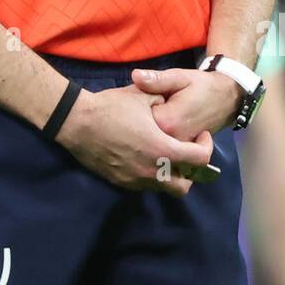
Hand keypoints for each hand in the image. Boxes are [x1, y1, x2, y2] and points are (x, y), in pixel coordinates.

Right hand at [55, 86, 213, 197]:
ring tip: (165, 155)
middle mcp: (152, 172)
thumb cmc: (112, 107)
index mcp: (163, 150)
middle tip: (186, 152)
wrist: (78, 122)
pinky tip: (143, 156)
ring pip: (163, 188)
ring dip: (170, 175)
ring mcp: (135, 180)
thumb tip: (173, 104)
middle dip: (191, 172)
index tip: (200, 135)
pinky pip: (144, 185)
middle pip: (184, 186)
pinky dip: (151, 175)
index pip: (199, 160)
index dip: (206, 146)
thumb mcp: (144, 96)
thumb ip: (165, 101)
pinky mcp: (121, 182)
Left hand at [130, 65, 241, 139]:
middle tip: (158, 104)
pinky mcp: (183, 150)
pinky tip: (168, 123)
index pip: (136, 118)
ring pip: (152, 139)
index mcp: (167, 122)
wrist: (226, 99)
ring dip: (151, 127)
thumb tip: (136, 75)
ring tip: (164, 112)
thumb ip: (157, 79)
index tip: (147, 97)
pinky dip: (161, 135)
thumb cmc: (201, 85)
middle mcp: (171, 140)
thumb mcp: (179, 77)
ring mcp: (178, 147)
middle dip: (143, 118)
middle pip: (143, 131)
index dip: (138, 105)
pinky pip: (163, 145)